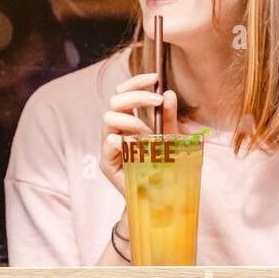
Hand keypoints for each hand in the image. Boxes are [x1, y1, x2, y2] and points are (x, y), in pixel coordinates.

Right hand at [99, 72, 176, 195]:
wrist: (159, 199)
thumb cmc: (163, 167)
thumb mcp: (171, 139)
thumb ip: (169, 118)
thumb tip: (169, 93)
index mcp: (127, 121)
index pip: (123, 92)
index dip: (135, 82)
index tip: (155, 77)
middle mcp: (114, 130)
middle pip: (114, 100)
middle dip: (136, 96)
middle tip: (157, 101)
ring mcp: (109, 147)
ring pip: (109, 118)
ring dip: (133, 122)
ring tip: (150, 136)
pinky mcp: (107, 164)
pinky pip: (109, 144)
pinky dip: (122, 141)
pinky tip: (134, 146)